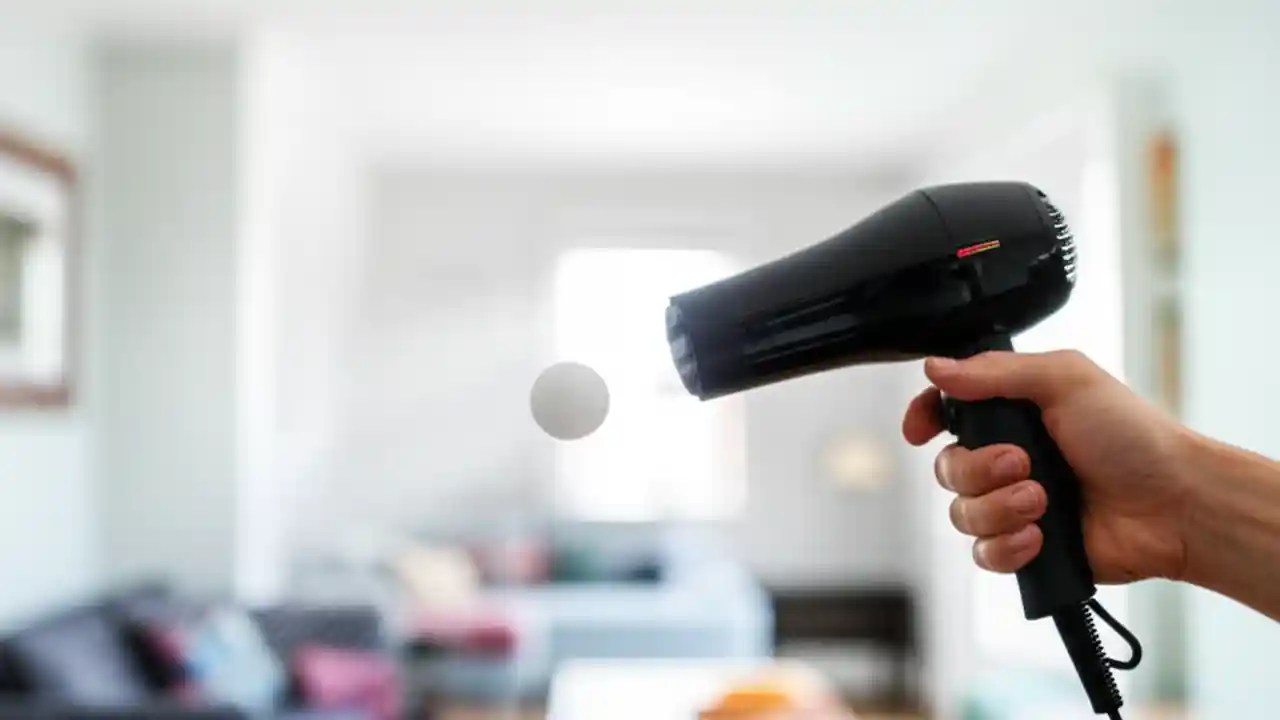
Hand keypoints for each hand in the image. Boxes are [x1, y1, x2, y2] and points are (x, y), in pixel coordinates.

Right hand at [902, 350, 1193, 583]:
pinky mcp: (1026, 548)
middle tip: (1023, 462)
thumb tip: (935, 368)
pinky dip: (1007, 546)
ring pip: (960, 515)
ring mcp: (1014, 505)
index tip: (921, 429)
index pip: (945, 411)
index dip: (923, 419)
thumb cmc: (1133, 437)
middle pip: (946, 468)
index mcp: (1012, 412)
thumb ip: (994, 372)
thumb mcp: (1065, 379)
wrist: (1174, 504)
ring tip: (1040, 502)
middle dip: (977, 469)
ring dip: (997, 508)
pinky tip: (1039, 536)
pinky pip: (984, 554)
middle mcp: (1007, 458)